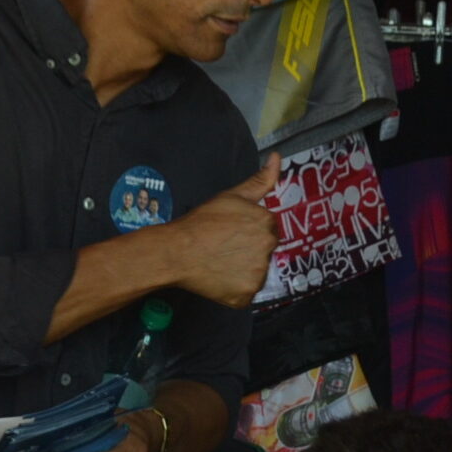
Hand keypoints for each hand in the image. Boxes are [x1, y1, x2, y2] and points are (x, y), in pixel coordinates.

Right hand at [167, 154, 280, 306]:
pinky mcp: (246, 294)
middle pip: (264, 251)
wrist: (175, 251)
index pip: (267, 230)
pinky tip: (218, 278)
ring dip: (242, 270)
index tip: (229, 233)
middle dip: (247, 250)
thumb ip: (260, 179)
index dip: (247, 231)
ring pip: (256, 273)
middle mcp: (268, 248)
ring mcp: (258, 273)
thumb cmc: (200, 223)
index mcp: (267, 222)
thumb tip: (277, 157)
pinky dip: (234, 288)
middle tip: (222, 248)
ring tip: (219, 263)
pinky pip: (245, 293)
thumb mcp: (230, 196)